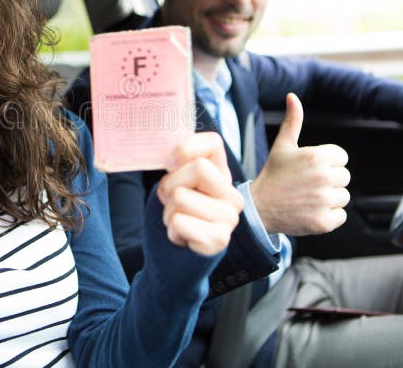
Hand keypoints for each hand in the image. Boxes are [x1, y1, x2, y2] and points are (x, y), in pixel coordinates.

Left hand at [156, 133, 243, 255]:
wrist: (171, 260)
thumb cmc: (174, 217)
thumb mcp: (175, 183)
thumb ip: (180, 164)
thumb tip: (172, 156)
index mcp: (222, 175)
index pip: (214, 142)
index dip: (186, 148)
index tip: (170, 165)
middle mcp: (232, 195)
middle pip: (198, 167)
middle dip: (171, 186)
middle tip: (174, 204)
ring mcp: (230, 218)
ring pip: (182, 196)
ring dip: (169, 212)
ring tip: (179, 222)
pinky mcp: (219, 240)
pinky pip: (180, 221)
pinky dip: (172, 230)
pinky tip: (182, 237)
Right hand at [250, 93, 350, 235]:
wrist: (258, 208)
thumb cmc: (272, 175)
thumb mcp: (282, 146)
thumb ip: (292, 121)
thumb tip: (292, 96)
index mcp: (316, 156)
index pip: (341, 158)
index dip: (326, 163)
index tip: (309, 169)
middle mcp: (323, 177)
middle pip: (344, 177)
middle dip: (328, 181)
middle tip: (306, 185)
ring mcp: (324, 201)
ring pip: (343, 196)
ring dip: (329, 199)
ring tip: (307, 197)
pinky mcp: (324, 221)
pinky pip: (341, 216)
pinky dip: (328, 216)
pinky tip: (310, 210)